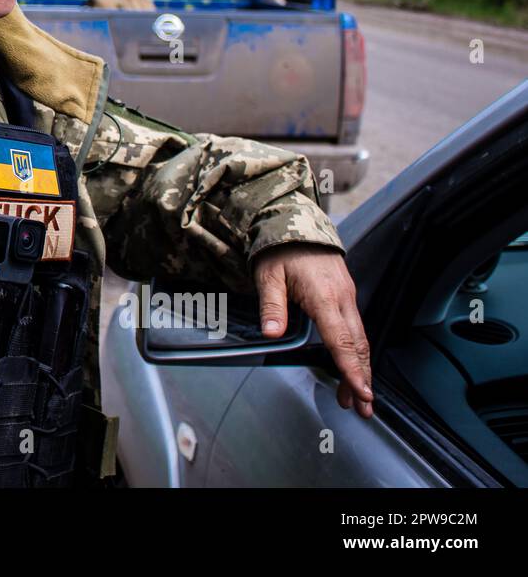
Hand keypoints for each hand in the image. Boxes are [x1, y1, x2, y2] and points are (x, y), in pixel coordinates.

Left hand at [252, 243, 373, 418]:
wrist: (296, 223)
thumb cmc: (280, 250)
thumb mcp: (268, 276)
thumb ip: (272, 306)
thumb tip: (273, 334)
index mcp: (325, 296)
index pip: (341, 340)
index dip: (351, 369)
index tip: (360, 392)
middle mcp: (342, 298)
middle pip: (357, 345)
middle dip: (361, 378)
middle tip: (362, 407)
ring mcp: (347, 297)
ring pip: (360, 339)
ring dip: (360, 368)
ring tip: (357, 397)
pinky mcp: (345, 296)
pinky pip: (355, 329)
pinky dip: (356, 352)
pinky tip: (351, 367)